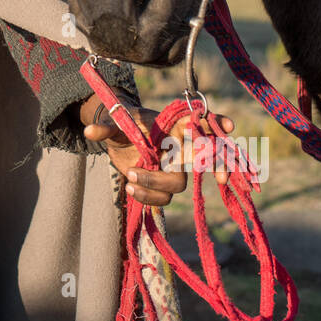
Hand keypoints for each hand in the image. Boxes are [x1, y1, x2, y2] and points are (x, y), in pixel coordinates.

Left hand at [77, 93, 234, 206]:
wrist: (118, 138)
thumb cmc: (123, 123)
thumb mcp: (116, 123)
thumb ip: (106, 127)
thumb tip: (90, 131)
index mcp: (174, 126)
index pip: (200, 123)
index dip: (216, 123)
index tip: (229, 126)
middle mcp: (179, 147)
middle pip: (201, 160)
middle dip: (210, 167)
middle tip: (216, 176)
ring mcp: (173, 168)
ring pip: (178, 184)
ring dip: (155, 184)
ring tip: (129, 176)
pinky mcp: (162, 184)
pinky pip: (164, 197)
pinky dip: (148, 196)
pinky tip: (130, 188)